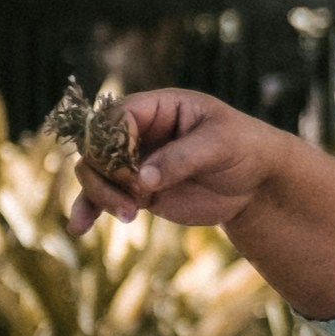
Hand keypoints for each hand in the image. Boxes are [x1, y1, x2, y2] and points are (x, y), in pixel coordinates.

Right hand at [72, 88, 291, 231]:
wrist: (256, 182)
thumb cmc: (244, 148)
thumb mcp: (220, 145)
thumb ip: (181, 158)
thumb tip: (142, 179)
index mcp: (158, 107)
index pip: (117, 116)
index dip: (116, 142)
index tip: (134, 171)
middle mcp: (140, 132)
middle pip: (97, 146)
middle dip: (104, 173)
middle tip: (133, 198)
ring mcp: (135, 163)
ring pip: (94, 173)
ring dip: (98, 195)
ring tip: (128, 215)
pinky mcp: (138, 191)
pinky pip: (104, 197)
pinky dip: (89, 211)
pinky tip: (79, 228)